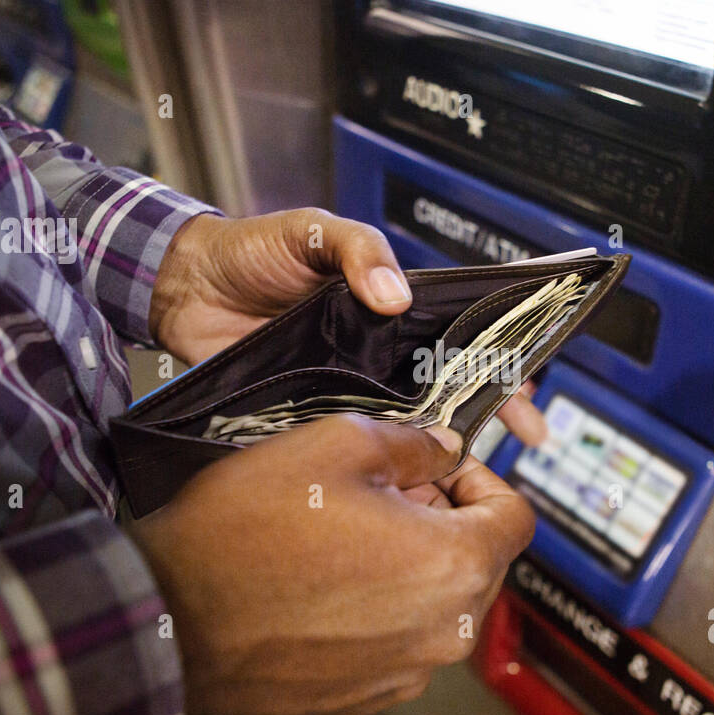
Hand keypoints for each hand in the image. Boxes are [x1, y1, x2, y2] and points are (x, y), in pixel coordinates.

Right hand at [128, 415, 534, 714]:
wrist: (168, 625)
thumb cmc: (242, 537)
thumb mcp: (334, 445)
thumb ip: (410, 442)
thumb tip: (441, 448)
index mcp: (453, 567)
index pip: (516, 517)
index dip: (484, 478)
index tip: (446, 467)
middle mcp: (443, 632)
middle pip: (479, 562)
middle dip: (445, 518)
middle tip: (389, 491)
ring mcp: (404, 673)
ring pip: (436, 602)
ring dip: (410, 562)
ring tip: (347, 533)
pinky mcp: (364, 697)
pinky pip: (397, 640)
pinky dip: (379, 608)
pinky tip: (326, 580)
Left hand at [149, 209, 546, 443]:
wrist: (184, 286)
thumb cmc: (252, 250)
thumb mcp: (315, 230)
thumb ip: (358, 251)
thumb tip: (395, 296)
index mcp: (387, 307)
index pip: (456, 334)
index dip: (497, 360)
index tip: (529, 388)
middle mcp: (373, 351)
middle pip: (442, 387)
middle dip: (488, 413)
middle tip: (522, 439)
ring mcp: (342, 386)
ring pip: (402, 421)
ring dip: (438, 445)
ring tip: (471, 470)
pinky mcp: (306, 414)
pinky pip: (348, 441)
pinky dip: (376, 461)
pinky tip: (403, 484)